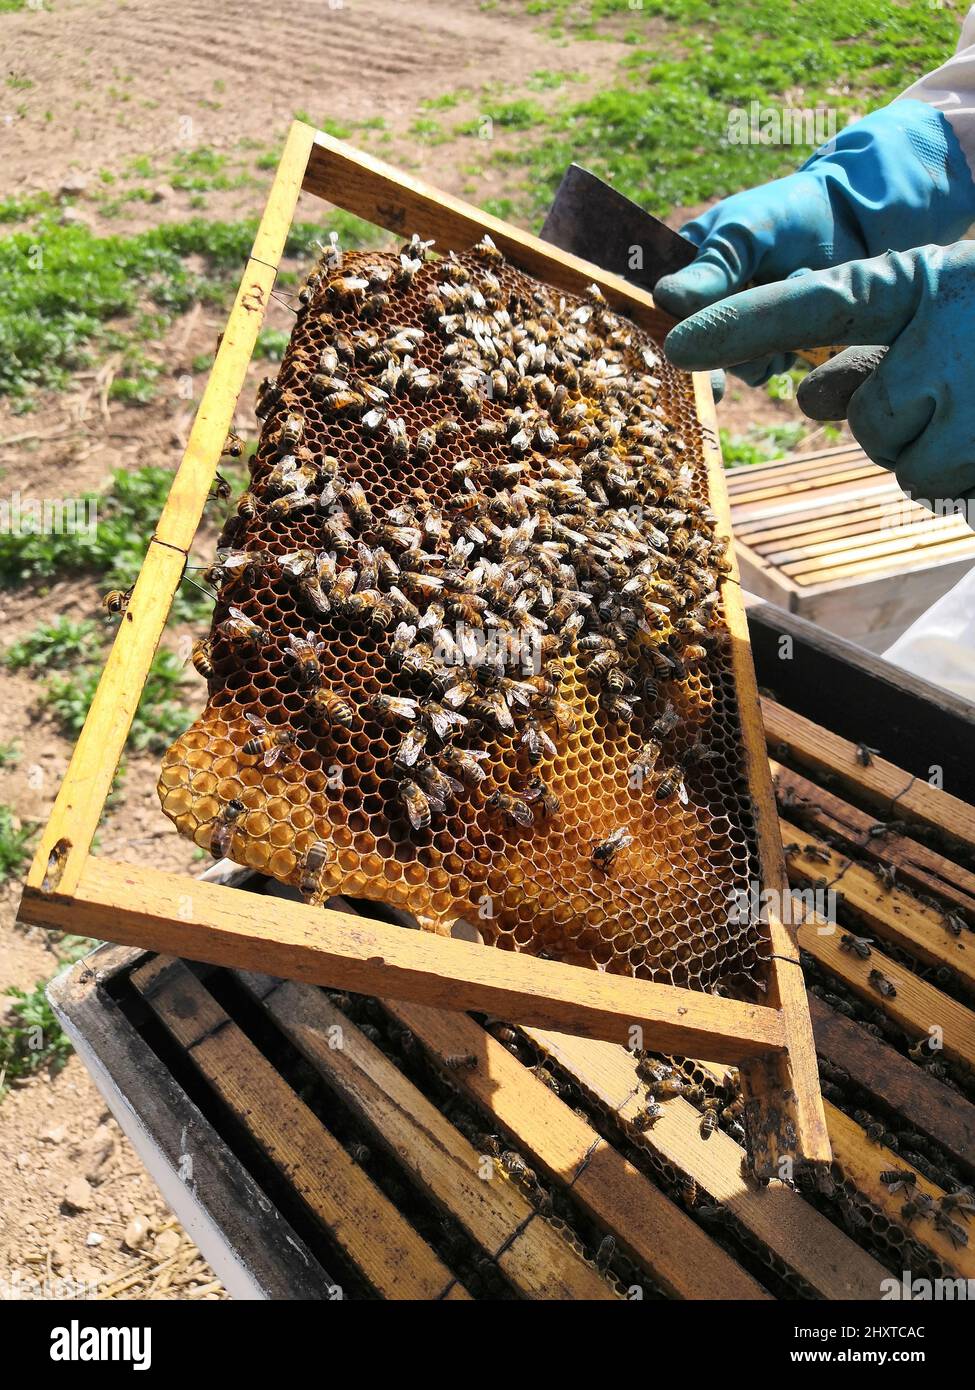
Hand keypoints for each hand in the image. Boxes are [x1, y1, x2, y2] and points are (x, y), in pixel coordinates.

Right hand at [654, 100, 974, 385]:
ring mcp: (735, 330)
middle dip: (704, 360)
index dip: (659, 333)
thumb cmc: (792, 213)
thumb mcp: (747, 231)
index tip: (673, 351)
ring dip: (757, 343)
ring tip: (795, 278)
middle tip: (715, 383)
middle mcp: (702, 305)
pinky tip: (802, 319)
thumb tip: (665, 299)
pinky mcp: (767, 349)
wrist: (856, 222)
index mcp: (682, 269)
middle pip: (686, 349)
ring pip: (723, 364)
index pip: (654, 309)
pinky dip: (779, 353)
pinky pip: (758, 370)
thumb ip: (712, 267)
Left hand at [664, 242, 974, 507]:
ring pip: (902, 462)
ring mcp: (974, 391)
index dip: (743, 322)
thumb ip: (872, 353)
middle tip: (956, 395)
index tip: (675, 341)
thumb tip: (810, 397)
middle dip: (893, 424)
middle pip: (860, 419)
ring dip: (935, 453)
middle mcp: (945, 326)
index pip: (816, 301)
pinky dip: (963, 473)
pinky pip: (940, 483)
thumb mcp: (938, 322)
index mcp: (923, 282)